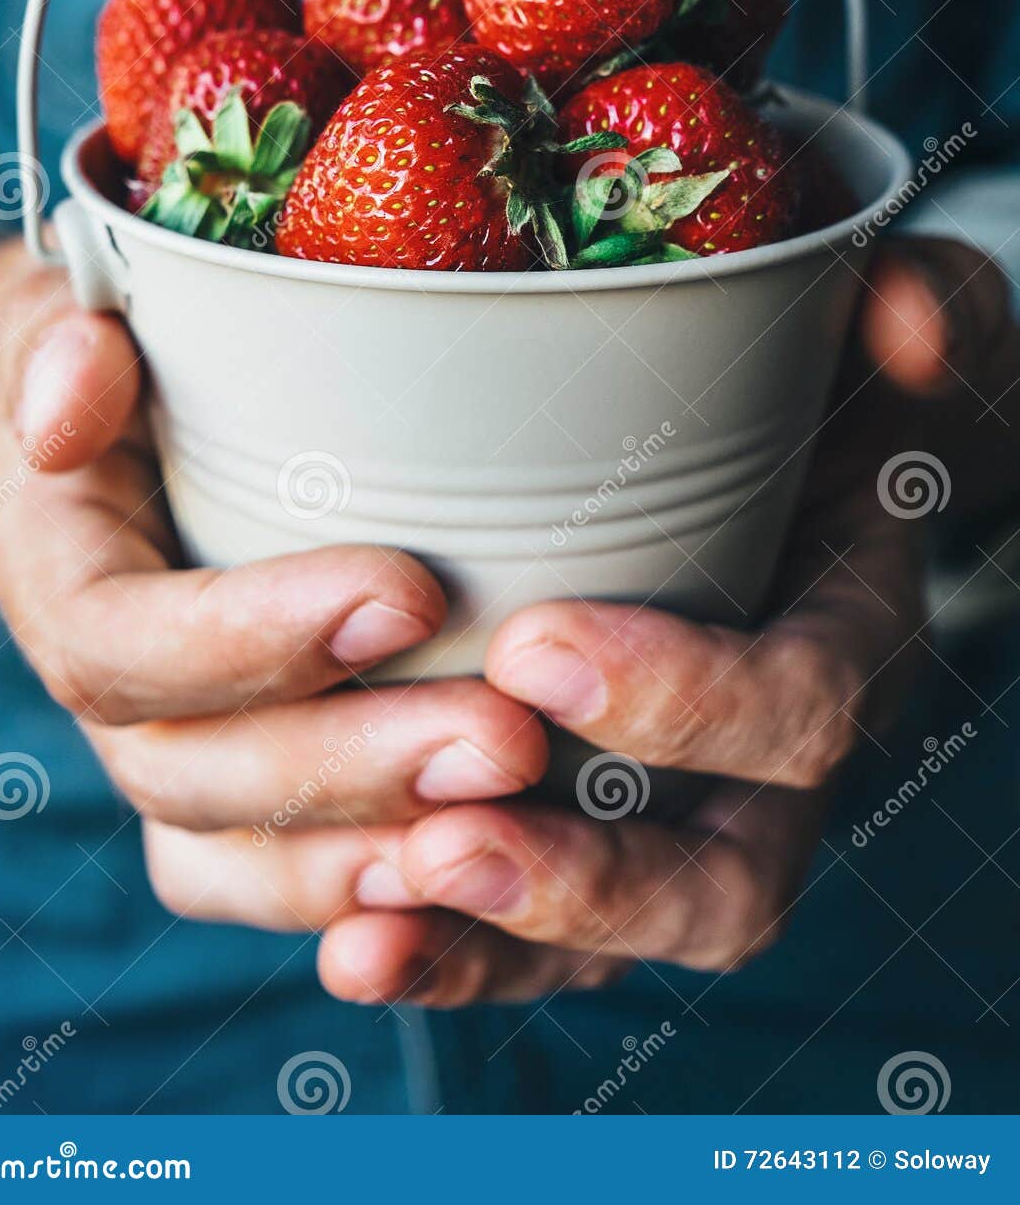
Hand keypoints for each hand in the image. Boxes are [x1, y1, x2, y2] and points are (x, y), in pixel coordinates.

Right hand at [0, 268, 548, 987]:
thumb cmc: (113, 345)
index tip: (411, 594)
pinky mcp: (229, 784)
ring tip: (506, 825)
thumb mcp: (71, 310)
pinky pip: (265, 874)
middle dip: (348, 767)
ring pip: (230, 851)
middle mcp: (101, 681)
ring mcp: (162, 744)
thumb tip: (70, 402)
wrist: (113, 411)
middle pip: (192, 771)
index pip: (121, 642)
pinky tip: (467, 872)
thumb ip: (64, 349)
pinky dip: (359, 888)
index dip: (252, 640)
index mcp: (52, 568)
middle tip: (507, 739)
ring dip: (366, 851)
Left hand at [322, 235, 1016, 1004]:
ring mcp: (685, 816)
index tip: (535, 645)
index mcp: (851, 640)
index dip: (687, 702)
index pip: (804, 711)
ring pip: (613, 939)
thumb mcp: (888, 328)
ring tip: (367, 930)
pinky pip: (530, 936)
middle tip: (449, 839)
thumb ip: (917, 313)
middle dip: (587, 880)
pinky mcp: (590, 838)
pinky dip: (444, 952)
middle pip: (721, 885)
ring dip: (489, 947)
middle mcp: (778, 764)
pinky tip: (347, 943)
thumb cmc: (823, 385)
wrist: (788, 462)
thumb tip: (902, 323)